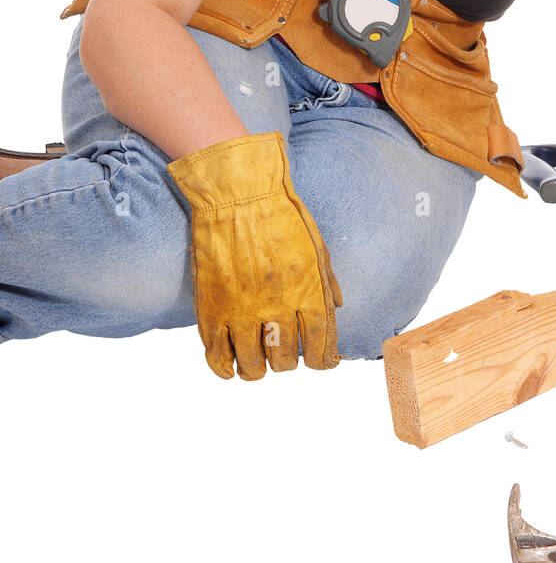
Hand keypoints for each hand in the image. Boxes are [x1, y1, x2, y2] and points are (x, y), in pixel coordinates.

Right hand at [166, 130, 342, 378]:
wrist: (236, 193)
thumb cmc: (280, 214)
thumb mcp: (316, 244)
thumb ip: (327, 281)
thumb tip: (337, 309)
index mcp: (307, 290)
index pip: (320, 344)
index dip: (321, 360)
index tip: (318, 362)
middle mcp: (276, 306)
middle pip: (284, 359)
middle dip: (286, 363)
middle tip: (283, 356)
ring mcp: (241, 309)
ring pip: (250, 365)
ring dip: (257, 369)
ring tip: (257, 364)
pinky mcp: (211, 308)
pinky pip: (216, 354)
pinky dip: (223, 368)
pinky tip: (230, 367)